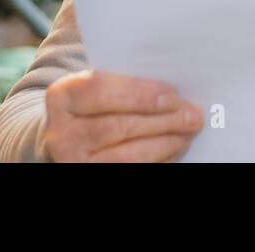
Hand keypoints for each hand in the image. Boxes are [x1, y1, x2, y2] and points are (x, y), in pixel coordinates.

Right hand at [43, 70, 203, 161]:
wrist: (68, 138)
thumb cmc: (94, 104)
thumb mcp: (98, 84)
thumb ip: (125, 78)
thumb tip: (174, 81)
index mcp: (63, 96)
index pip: (99, 91)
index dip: (138, 94)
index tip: (172, 96)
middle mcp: (61, 133)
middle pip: (117, 126)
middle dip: (162, 121)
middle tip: (193, 115)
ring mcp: (72, 161)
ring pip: (126, 156)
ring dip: (165, 144)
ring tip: (188, 133)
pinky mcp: (88, 175)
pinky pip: (130, 171)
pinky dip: (159, 161)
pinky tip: (175, 148)